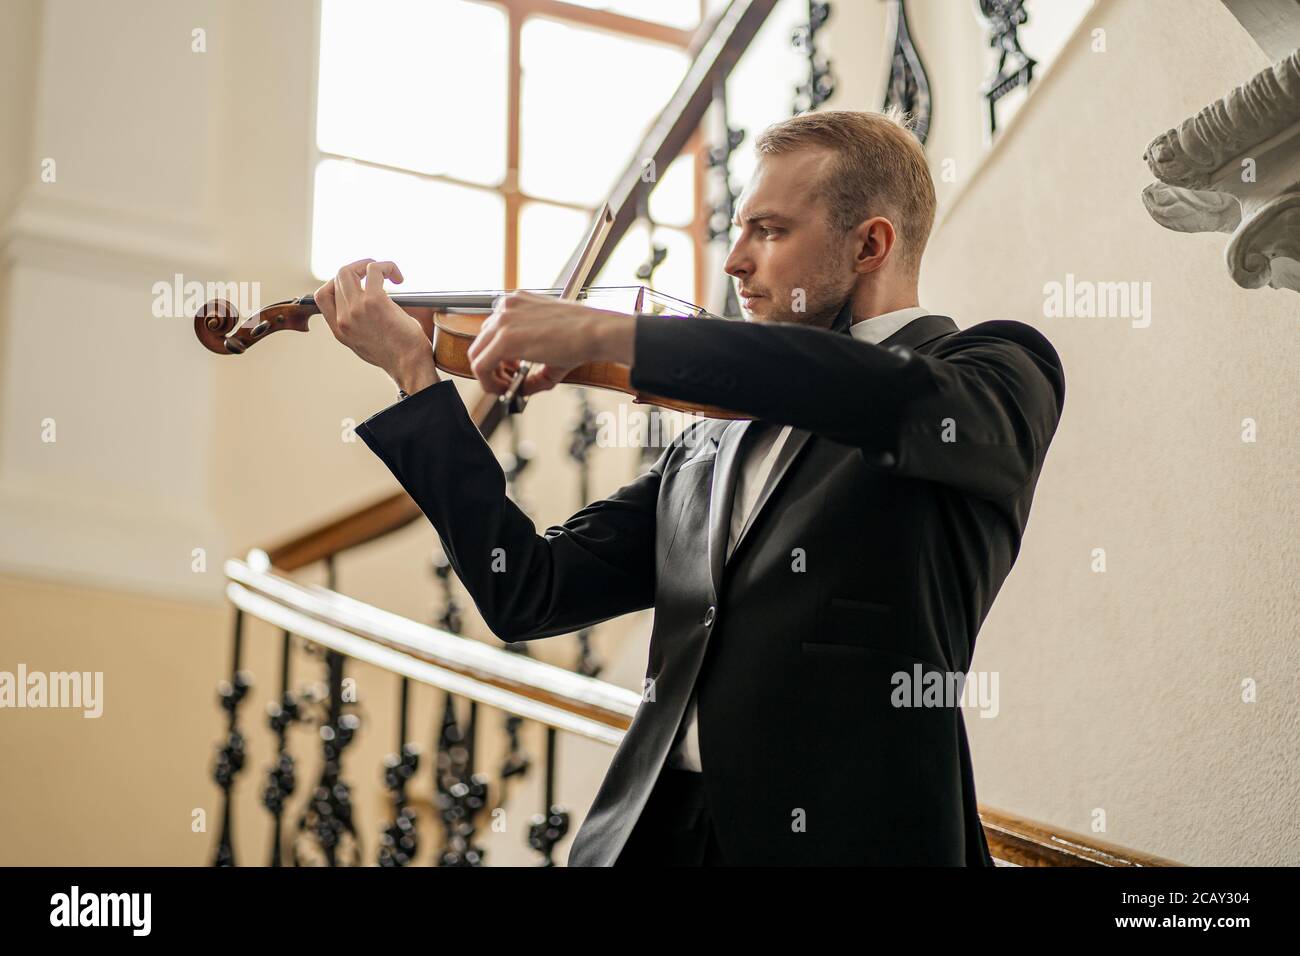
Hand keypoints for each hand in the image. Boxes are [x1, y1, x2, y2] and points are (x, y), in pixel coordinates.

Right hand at [316, 258, 438, 392]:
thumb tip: (366, 307)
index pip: (322, 296)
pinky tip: (398, 278)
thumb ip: (360, 327)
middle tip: (377, 275)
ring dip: (367, 264)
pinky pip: (374, 270)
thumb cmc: (399, 357)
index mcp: (340, 330)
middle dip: (357, 269)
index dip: (338, 283)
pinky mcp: (374, 301)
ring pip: (347, 270)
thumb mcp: (369, 345)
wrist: (410, 367)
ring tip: (386, 272)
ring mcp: (356, 310)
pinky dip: (387, 267)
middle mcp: (343, 319)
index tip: (358, 284)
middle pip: (337, 278)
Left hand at [466, 291, 633, 397]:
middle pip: (481, 344)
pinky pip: (482, 366)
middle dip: (492, 368)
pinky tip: (507, 388)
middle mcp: (506, 307)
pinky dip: (490, 382)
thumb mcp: (549, 347)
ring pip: (477, 355)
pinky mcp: (505, 337)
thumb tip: (519, 390)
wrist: (596, 332)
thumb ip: (529, 366)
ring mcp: (503, 320)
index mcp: (516, 303)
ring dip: (491, 377)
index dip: (498, 358)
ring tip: (511, 387)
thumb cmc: (580, 336)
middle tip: (509, 383)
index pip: (492, 333)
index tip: (510, 372)